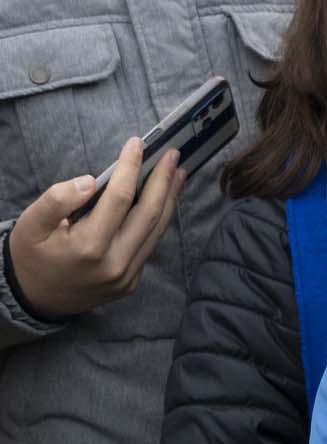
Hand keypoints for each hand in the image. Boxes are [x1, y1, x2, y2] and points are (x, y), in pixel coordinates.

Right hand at [5, 137, 181, 318]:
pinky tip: (164, 200)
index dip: (130, 168)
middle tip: (173, 155)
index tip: (137, 144)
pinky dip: (159, 219)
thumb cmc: (30, 256)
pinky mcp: (131, 281)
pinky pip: (151, 244)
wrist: (32, 299)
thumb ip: (57, 200)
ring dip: (170, 199)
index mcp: (88, 248)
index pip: (120, 199)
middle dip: (164, 181)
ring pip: (157, 230)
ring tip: (178, 173)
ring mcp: (127, 276)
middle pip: (149, 214)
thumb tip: (90, 180)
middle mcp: (114, 264)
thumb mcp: (30, 225)